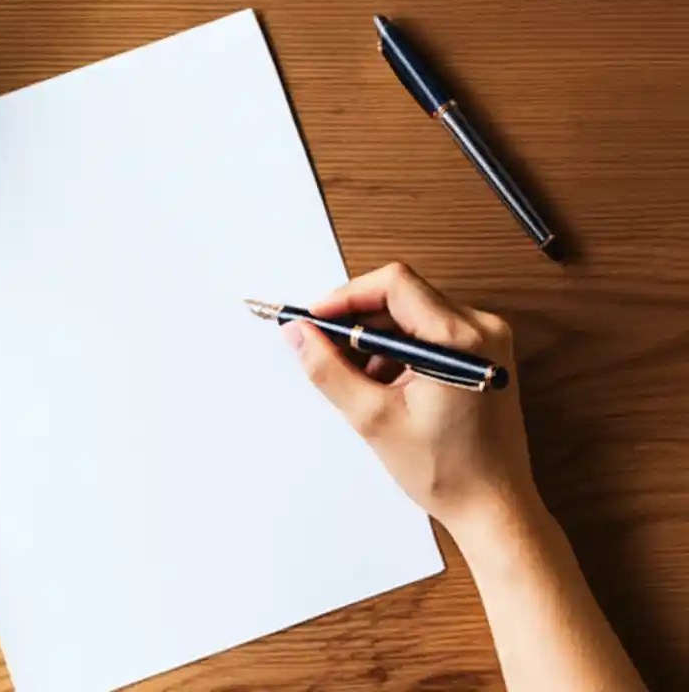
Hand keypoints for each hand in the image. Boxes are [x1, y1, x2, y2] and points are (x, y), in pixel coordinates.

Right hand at [284, 263, 539, 532]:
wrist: (494, 507)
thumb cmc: (448, 471)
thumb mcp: (374, 419)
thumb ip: (329, 370)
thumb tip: (298, 334)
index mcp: (460, 339)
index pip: (394, 284)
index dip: (346, 296)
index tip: (314, 320)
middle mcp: (481, 329)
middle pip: (402, 297)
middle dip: (357, 324)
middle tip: (324, 352)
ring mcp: (486, 342)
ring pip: (412, 316)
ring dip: (376, 341)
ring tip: (360, 384)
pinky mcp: (483, 356)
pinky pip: (428, 334)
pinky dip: (398, 353)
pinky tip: (385, 388)